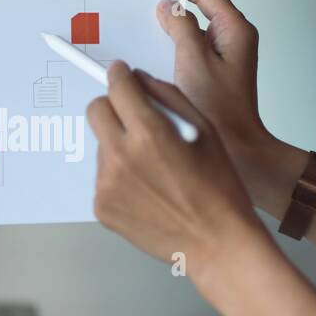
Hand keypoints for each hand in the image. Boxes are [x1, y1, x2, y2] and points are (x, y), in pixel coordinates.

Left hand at [87, 61, 268, 281]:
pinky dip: (118, 176)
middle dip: (112, 106)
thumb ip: (168, 96)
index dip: (120, 76)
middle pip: (96, 111)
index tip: (120, 74)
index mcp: (150, 133)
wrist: (216, 242)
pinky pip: (102, 176)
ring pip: (101, 145)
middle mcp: (122, 157)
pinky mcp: (102, 207)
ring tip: (152, 167)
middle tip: (133, 118)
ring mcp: (107, 185)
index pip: (117, 87)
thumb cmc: (219, 188)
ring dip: (119, 145)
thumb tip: (139, 79)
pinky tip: (146, 189)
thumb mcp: (205, 129)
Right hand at [157, 0, 272, 175]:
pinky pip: (190, 49)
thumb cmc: (222, 112)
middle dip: (171, 1)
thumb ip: (180, 28)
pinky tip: (153, 53)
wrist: (237, 149)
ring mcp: (223, 57)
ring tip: (144, 25)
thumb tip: (168, 8)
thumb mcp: (193, 62)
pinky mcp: (213, 73)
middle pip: (200, 6)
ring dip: (170, 26)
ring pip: (192, 29)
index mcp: (235, 30)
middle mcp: (232, 39)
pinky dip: (172, 46)